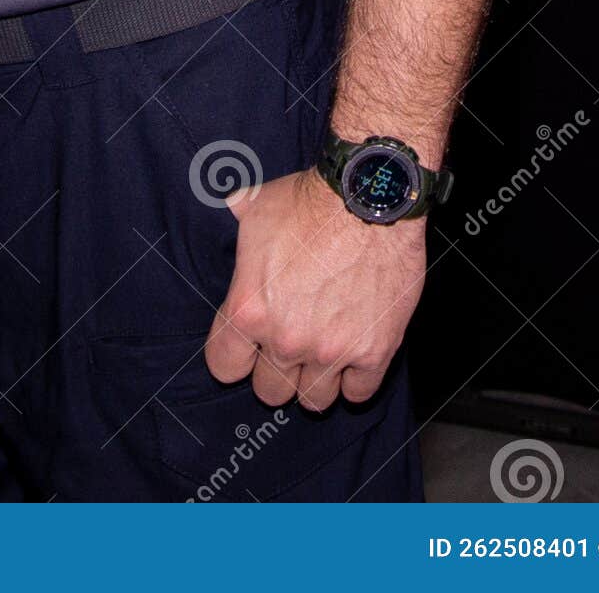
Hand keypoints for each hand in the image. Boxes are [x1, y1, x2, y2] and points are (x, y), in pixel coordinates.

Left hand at [204, 168, 425, 409]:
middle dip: (274, 371)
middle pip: (269, 390)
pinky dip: (355, 380)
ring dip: (314, 381)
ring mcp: (332, 350)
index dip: (232, 355)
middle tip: (287, 345)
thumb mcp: (252, 210)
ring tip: (319, 354)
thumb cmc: (310, 200)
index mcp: (249, 309)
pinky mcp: (374, 351)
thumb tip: (228, 209)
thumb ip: (235, 228)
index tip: (243, 345)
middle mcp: (286, 339)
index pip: (224, 366)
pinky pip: (359, 393)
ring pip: (313, 400)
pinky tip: (351, 358)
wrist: (369, 197)